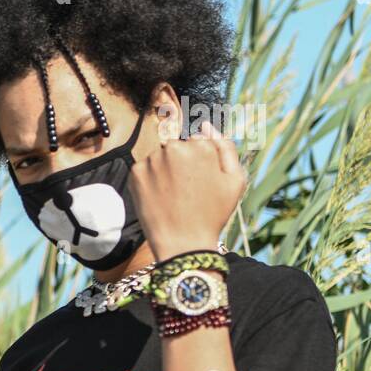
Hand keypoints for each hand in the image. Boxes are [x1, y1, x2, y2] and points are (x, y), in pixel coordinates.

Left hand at [127, 120, 247, 260]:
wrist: (183, 244)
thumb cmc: (213, 213)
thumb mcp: (235, 180)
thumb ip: (225, 147)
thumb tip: (205, 126)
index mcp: (201, 145)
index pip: (198, 142)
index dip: (200, 163)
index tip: (201, 183)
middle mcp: (175, 147)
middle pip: (178, 148)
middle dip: (181, 164)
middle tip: (187, 191)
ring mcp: (153, 159)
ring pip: (160, 158)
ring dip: (165, 170)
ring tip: (173, 196)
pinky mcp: (135, 173)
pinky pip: (145, 169)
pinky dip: (150, 180)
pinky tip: (159, 197)